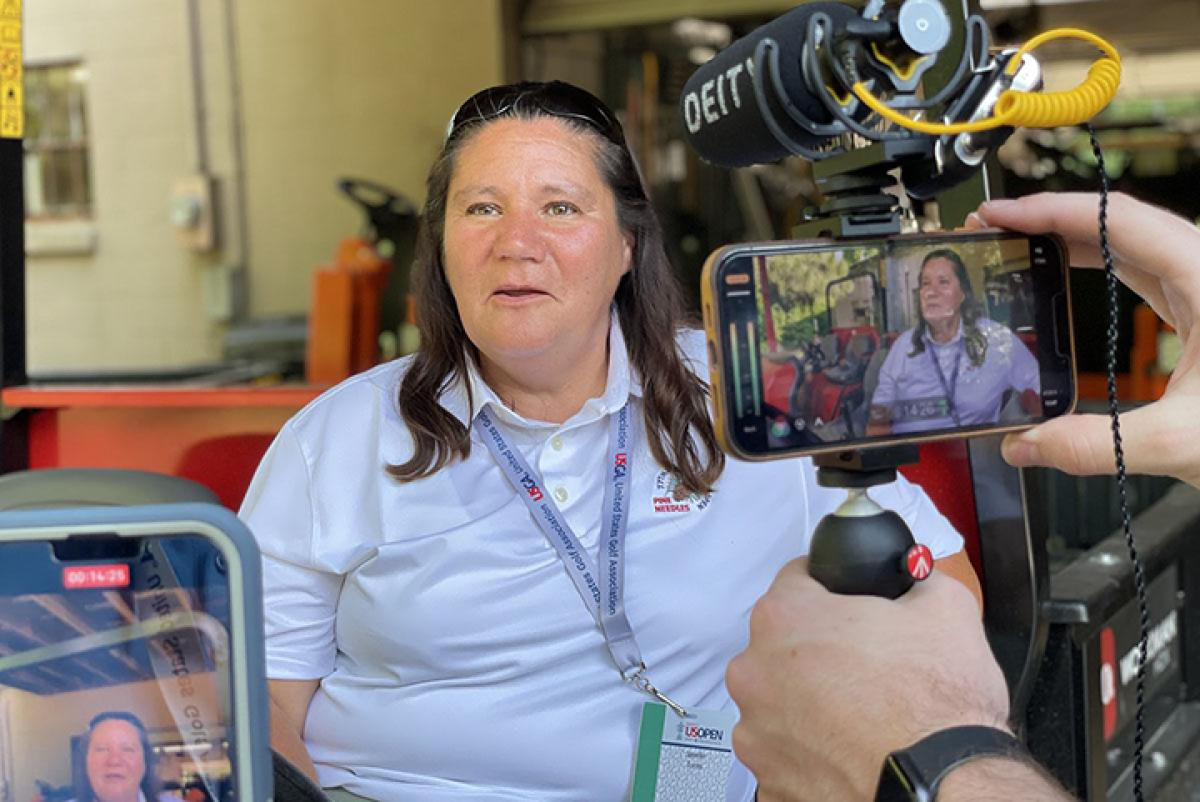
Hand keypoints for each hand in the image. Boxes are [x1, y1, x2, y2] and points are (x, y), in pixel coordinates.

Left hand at [727, 561, 1009, 801]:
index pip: (796, 579)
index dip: (830, 586)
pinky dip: (810, 749)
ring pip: (778, 700)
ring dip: (808, 702)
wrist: (944, 789)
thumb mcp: (947, 607)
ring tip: (859, 713)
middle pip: (780, 644)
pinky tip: (847, 748)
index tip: (847, 603)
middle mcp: (755, 672)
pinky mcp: (768, 781)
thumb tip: (914, 577)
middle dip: (817, 649)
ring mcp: (755, 731)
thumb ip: (916, 576)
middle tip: (864, 664)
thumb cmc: (937, 708)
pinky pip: (785, 751)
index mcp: (785, 618)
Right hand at [968, 193, 1199, 488]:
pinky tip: (1074, 271)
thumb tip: (1026, 445)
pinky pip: (1147, 266)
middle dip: (1053, 218)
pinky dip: (1102, 260)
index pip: (1119, 221)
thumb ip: (1095, 444)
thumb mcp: (1184, 443)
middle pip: (1123, 221)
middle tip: (998, 229)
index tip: (1002, 217)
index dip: (1051, 211)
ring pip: (1136, 240)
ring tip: (1023, 244)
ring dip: (1076, 238)